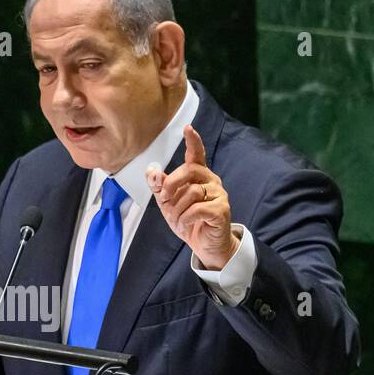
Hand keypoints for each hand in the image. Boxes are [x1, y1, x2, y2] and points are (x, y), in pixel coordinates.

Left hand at [147, 124, 236, 269]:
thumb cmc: (188, 221)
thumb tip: (152, 171)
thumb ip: (159, 187)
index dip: (193, 141)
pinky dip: (186, 218)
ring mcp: (219, 194)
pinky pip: (198, 209)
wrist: (204, 246)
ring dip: (178, 209)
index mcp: (198, 176)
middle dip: (171, 184)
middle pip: (189, 170)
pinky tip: (185, 224)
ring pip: (192, 192)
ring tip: (178, 220)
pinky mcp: (221, 210)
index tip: (188, 128)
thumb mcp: (168, 204)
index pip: (197, 154)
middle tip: (165, 200)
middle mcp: (211, 181)